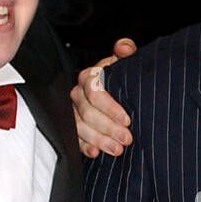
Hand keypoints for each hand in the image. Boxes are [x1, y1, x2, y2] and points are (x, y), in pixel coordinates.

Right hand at [71, 38, 135, 157]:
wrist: (119, 94)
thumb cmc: (122, 78)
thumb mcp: (126, 64)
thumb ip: (126, 52)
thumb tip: (125, 48)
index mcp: (89, 77)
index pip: (95, 93)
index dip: (110, 108)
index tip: (127, 119)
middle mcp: (78, 94)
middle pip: (88, 113)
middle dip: (108, 128)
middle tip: (127, 139)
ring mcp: (74, 112)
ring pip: (80, 127)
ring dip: (99, 140)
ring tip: (117, 150)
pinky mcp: (73, 127)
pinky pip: (75, 138)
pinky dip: (85, 147)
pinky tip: (96, 153)